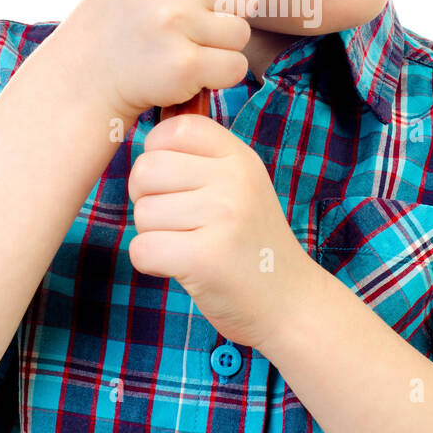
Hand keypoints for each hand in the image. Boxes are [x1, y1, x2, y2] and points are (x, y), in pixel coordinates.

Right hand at [55, 0, 271, 126]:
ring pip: (242, 33)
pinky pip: (235, 67)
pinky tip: (185, 69)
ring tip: (180, 45)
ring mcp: (174, 23)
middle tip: (184, 23)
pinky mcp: (183, 65)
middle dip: (225, 12)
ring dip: (219, 46)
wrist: (84, 72)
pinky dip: (217, 75)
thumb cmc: (129, 14)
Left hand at [127, 112, 315, 349]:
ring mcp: (222, 218)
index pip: (173, 129)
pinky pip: (143, 249)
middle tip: (180, 222)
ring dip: (155, 236)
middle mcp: (234, 180)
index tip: (174, 184)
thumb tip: (150, 136)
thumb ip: (202, 159)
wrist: (291, 302)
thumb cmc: (251, 243)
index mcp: (240, 157)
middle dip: (148, 200)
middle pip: (145, 171)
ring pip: (142, 214)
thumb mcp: (240, 186)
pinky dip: (153, 264)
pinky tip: (183, 267)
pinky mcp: (206, 258)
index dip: (157, 155)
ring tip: (191, 246)